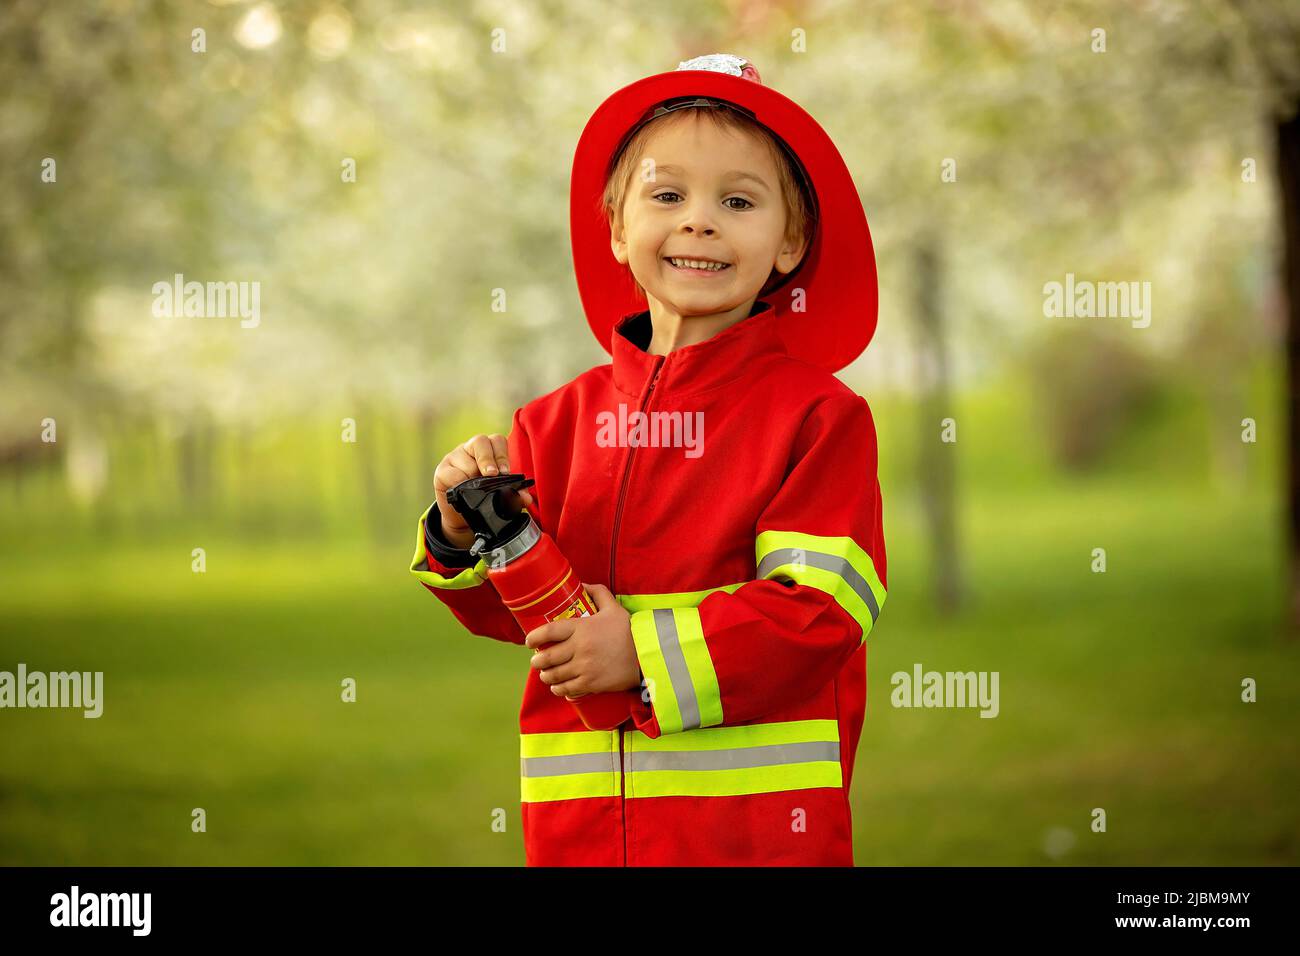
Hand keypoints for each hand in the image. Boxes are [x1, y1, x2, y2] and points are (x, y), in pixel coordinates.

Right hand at [433, 432, 534, 548]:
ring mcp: (455, 457)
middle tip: (492, 475)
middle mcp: (472, 449)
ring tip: (476, 488)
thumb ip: (514, 495)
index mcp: (490, 451)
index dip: (502, 454)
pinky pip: (450, 472)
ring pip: (464, 457)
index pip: (497, 441)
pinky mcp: (442, 470)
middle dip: (488, 459)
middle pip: (480, 441)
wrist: (462, 516)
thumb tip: (526, 498)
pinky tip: (463, 490)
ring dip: (472, 474)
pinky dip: (458, 482)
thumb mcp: (500, 495)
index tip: (505, 472)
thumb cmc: (484, 498)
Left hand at [525, 584, 640, 699]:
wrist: (647, 655)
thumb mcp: (614, 607)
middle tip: (536, 660)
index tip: (529, 641)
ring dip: (545, 676)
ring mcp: (584, 667)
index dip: (534, 637)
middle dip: (537, 661)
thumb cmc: (629, 631)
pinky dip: (558, 689)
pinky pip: (567, 689)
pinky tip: (557, 686)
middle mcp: (579, 648)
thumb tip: (583, 585)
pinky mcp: (591, 683)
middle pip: (547, 657)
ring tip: (545, 674)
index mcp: (582, 628)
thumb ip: (598, 593)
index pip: (549, 631)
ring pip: (554, 675)